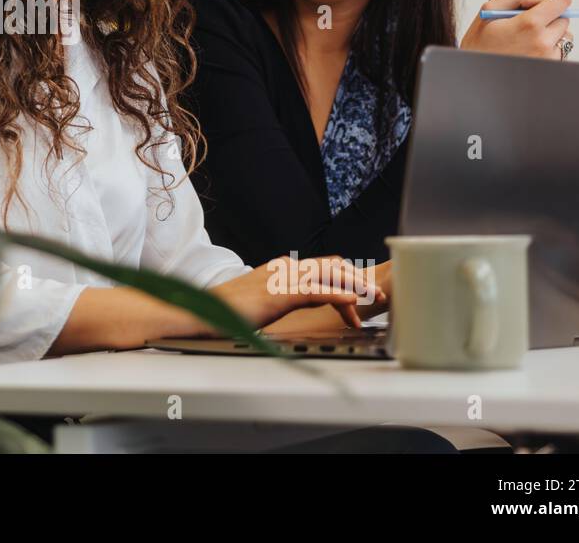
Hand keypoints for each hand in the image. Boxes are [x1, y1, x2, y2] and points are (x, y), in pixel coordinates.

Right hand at [206, 255, 385, 331]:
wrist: (201, 312)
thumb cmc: (227, 311)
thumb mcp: (262, 301)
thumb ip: (281, 298)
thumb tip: (297, 305)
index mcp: (280, 268)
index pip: (323, 266)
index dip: (346, 278)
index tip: (360, 295)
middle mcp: (284, 267)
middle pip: (332, 265)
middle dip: (358, 279)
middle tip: (377, 296)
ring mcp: (282, 278)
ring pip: (329, 275)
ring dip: (355, 286)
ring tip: (373, 298)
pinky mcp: (279, 293)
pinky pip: (316, 291)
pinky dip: (338, 295)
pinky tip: (351, 304)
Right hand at [460, 0, 572, 59]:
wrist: (476, 79)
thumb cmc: (479, 46)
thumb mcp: (488, 10)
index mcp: (529, 24)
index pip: (562, 0)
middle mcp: (543, 42)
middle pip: (563, 16)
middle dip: (549, 15)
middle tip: (528, 21)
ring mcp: (548, 56)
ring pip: (562, 33)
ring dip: (550, 31)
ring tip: (526, 38)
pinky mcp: (550, 66)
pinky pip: (559, 49)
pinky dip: (548, 46)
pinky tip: (529, 50)